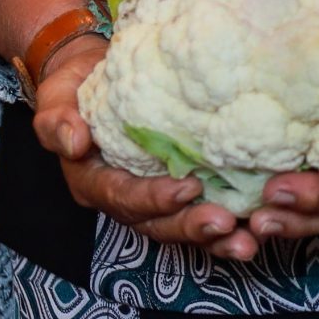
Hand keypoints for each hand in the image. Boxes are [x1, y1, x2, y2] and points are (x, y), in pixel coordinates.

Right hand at [31, 34, 260, 260]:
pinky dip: (231, 223)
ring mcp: (156, 195)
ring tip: (248, 241)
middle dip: (191, 227)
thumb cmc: (75, 88)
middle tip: (226, 224)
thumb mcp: (57, 99)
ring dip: (216, 238)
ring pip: (183, 226)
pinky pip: (204, 210)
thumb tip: (74, 142)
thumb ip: (57, 121)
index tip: (187, 188)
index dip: (154, 198)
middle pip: (158, 224)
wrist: (95, 77)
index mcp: (96, 182)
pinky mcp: (182, 185)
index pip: (124, 198)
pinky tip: (261, 225)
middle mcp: (126, 197)